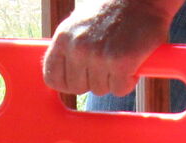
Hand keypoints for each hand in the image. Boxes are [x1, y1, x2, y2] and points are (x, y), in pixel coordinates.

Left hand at [42, 0, 180, 97]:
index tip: (81, 78)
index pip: (53, 78)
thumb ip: (69, 46)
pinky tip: (132, 62)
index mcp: (63, 37)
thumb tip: (64, 72)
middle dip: (94, 80)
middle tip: (107, 62)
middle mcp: (77, 47)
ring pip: (101, 89)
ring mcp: (98, 56)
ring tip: (121, 55)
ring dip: (113, 79)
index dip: (68, 82)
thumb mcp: (80, 22)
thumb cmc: (113, 9)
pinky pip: (120, 89)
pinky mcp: (120, 63)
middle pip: (78, 87)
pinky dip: (128, 81)